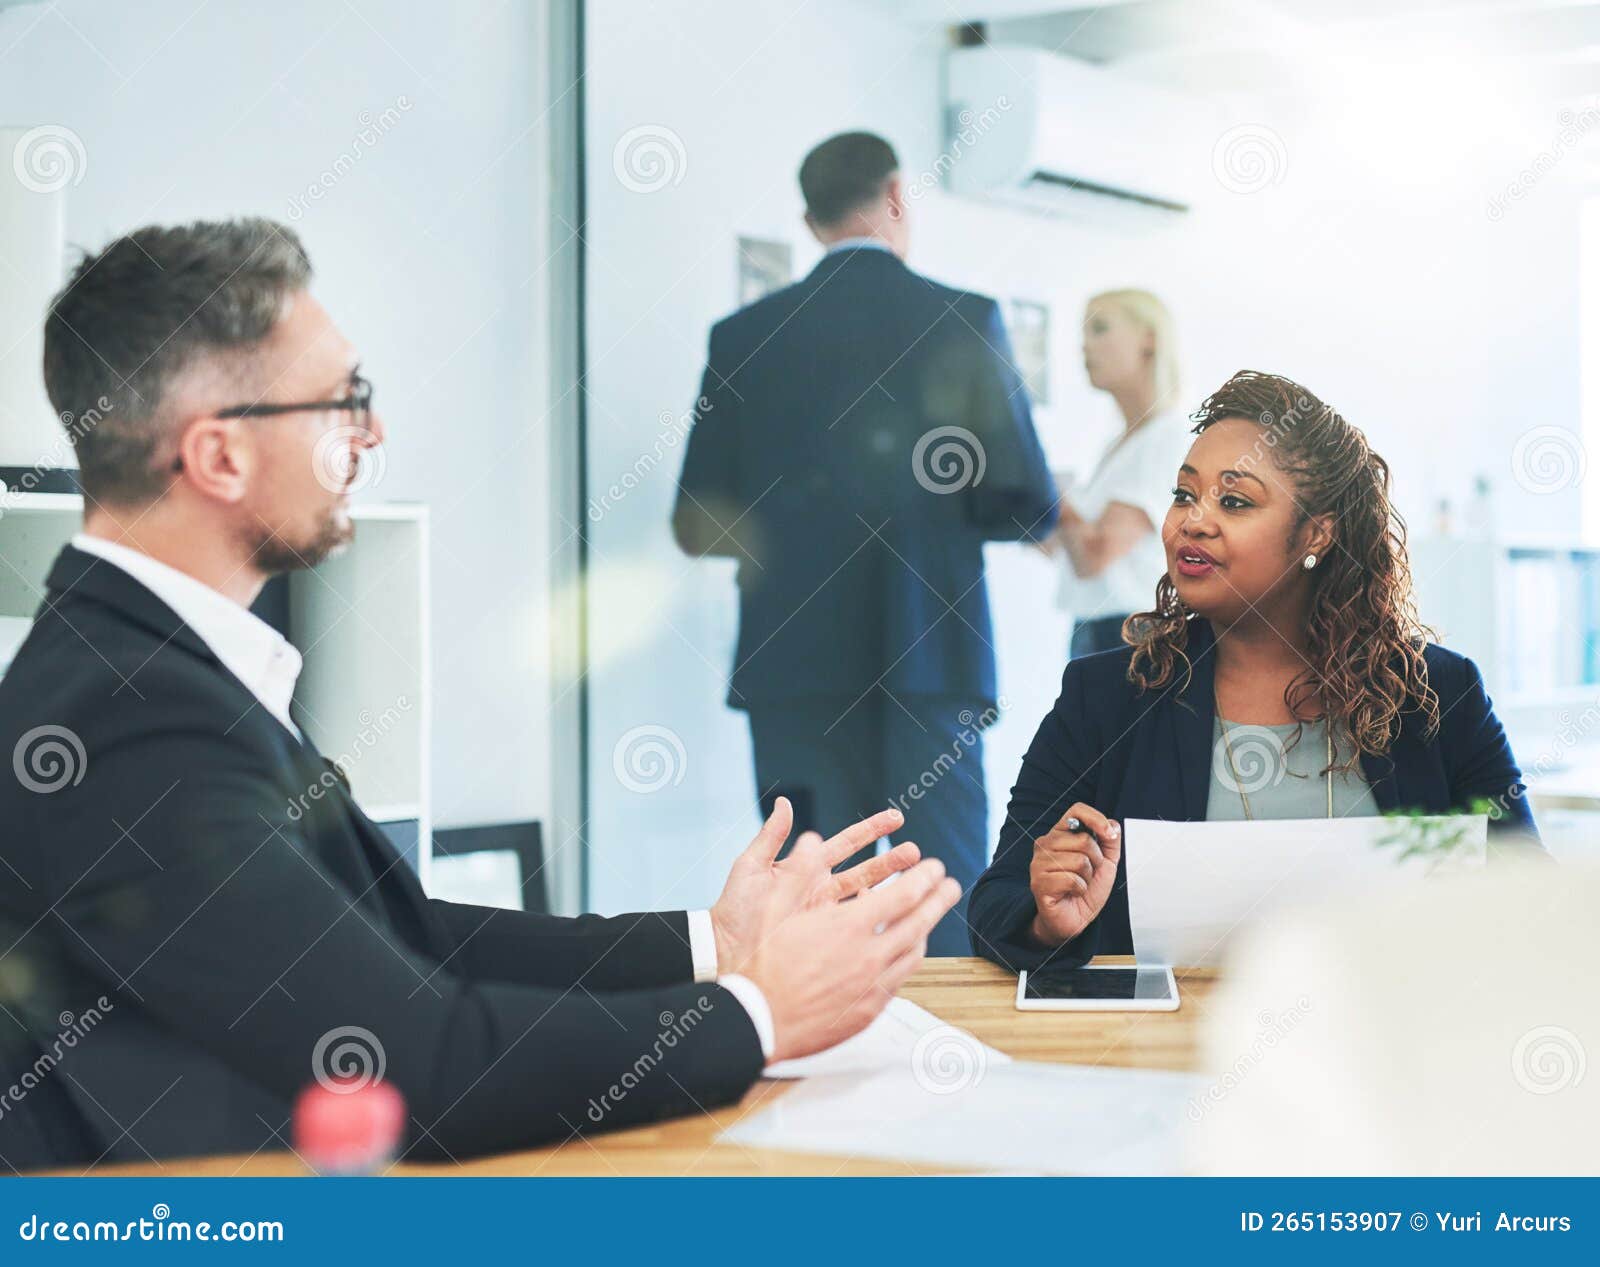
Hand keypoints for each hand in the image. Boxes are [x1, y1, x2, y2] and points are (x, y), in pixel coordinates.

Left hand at [709, 798, 919, 975]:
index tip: (897, 819)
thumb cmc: (733, 910)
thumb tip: (783, 805)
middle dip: (892, 861)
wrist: (721, 950)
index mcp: (804, 869)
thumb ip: (770, 837)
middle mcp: (819, 889)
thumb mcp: (750, 869)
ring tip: (916, 880)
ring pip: (866, 898)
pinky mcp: (823, 938)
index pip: (846, 844)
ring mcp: (824, 915)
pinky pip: (855, 927)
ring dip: (890, 888)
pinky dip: (874, 920)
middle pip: (865, 870)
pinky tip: (893, 916)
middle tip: (918, 854)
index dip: (872, 831)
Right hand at [742, 857, 962, 1062]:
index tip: (936, 867)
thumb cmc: (762, 965)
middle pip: (919, 922)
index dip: (925, 877)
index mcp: (849, 927)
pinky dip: (906, 960)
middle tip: (951, 885)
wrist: (758, 1020)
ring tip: (929, 918)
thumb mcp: (775, 910)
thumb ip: (799, 872)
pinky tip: (901, 953)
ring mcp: (871, 986)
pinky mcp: (868, 1011)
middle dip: (940, 900)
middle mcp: (868, 956)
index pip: (904, 895)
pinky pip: (899, 981)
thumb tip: (811, 839)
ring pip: (914, 954)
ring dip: (926, 931)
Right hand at [1028, 802, 1120, 945]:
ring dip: (1087, 877)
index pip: (1077, 810)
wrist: (1072, 919)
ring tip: (1078, 884)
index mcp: (1060, 834)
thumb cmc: (1085, 889)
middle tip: (1087, 873)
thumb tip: (1113, 825)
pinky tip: (1072, 893)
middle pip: (1084, 840)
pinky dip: (1080, 889)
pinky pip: (1072, 879)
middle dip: (1096, 860)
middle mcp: (1045, 844)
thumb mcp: (1105, 863)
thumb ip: (1110, 842)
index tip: (1109, 836)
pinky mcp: (1039, 883)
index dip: (1097, 819)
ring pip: (1079, 860)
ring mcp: (1039, 863)